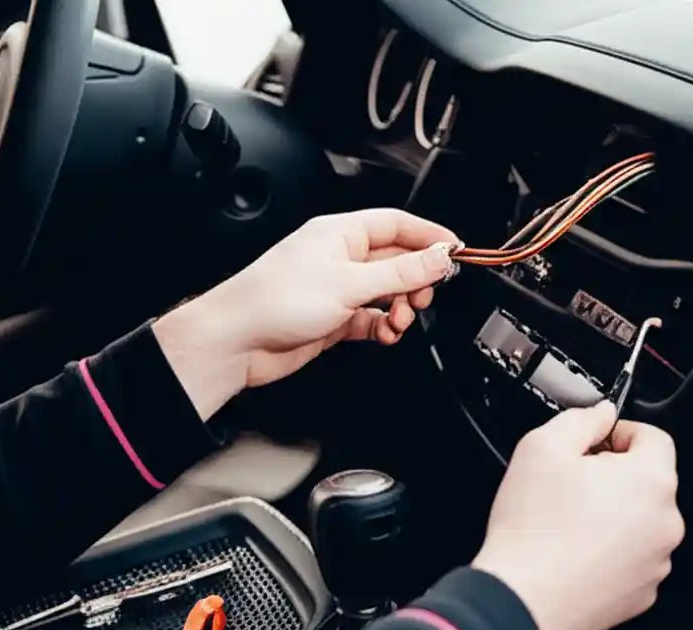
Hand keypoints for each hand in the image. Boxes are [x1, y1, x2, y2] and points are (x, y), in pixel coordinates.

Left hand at [153, 209, 458, 418]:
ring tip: (399, 320)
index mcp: (341, 234)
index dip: (429, 236)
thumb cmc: (274, 301)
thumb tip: (438, 258)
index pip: (397, 224)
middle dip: (416, 280)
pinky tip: (384, 334)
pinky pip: (371, 318)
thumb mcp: (350, 283)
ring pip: (387, 292)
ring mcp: (336, 288)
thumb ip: (400, 272)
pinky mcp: (333, 317)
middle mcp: (340, 258)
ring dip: (401, 308)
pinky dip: (383, 327)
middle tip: (423, 296)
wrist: (237, 341)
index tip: (455, 251)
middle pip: (397, 260)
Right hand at [471, 402, 682, 629]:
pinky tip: (573, 552)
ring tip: (568, 523)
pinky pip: (631, 557)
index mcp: (650, 480)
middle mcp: (665, 522)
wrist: (522, 600)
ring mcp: (657, 561)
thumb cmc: (532, 530)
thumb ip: (581, 419)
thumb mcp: (542, 446)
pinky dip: (609, 551)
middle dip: (613, 476)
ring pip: (639, 521)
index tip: (594, 444)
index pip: (654, 437)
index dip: (619, 434)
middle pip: (647, 481)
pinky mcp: (642, 593)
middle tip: (571, 485)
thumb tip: (601, 415)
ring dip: (612, 515)